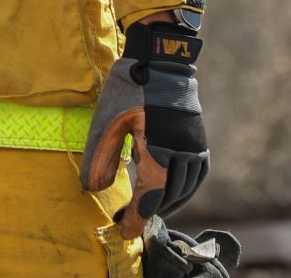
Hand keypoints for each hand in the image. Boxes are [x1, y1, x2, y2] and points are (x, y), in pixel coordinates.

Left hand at [80, 16, 209, 238]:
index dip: (136, 216)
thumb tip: (92, 190)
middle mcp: (181, 151)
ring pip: (185, 187)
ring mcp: (194, 144)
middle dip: (147, 212)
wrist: (160, 59)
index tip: (124, 231)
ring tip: (148, 211)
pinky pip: (198, 173)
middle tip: (126, 220)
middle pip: (167, 195)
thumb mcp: (107, 122)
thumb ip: (100, 157)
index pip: (149, 196)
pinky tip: (172, 191)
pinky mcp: (198, 137)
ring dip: (168, 204)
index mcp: (158, 148)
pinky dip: (186, 188)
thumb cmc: (129, 89)